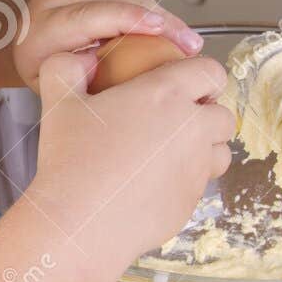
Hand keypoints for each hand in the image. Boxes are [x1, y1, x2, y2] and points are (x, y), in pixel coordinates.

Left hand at [9, 0, 202, 91]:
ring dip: (161, 11)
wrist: (21, 35)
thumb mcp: (50, 83)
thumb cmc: (39, 64)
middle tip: (188, 43)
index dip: (127, 18)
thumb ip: (77, 76)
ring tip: (185, 37)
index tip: (160, 29)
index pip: (88, 15)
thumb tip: (106, 68)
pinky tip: (165, 22)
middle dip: (158, 19)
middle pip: (114, 0)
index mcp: (42, 28)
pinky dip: (150, 2)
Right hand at [25, 49, 233, 261]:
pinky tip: (153, 184)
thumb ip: (67, 69)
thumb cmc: (70, 160)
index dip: (201, 75)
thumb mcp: (57, 102)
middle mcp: (192, 129)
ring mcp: (196, 169)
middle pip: (224, 114)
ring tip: (170, 154)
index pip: (211, 72)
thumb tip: (80, 58)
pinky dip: (184, 181)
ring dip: (204, 148)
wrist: (79, 223)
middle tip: (173, 121)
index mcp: (167, 94)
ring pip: (221, 152)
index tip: (182, 84)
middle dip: (206, 114)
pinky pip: (200, 185)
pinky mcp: (191, 202)